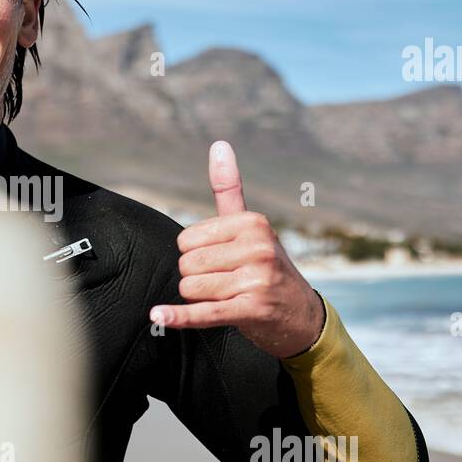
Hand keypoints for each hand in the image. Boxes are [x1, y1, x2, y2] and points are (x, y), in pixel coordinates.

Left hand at [149, 140, 325, 358]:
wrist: (301, 315)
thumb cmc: (267, 267)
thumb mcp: (250, 227)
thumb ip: (229, 189)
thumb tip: (219, 144)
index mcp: (252, 223)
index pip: (187, 240)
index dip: (196, 255)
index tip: (222, 262)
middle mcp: (257, 248)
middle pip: (187, 264)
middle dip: (196, 278)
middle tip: (226, 283)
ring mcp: (256, 280)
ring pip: (191, 289)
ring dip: (199, 299)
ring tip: (227, 297)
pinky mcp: (251, 310)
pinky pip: (203, 313)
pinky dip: (179, 317)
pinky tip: (159, 316)